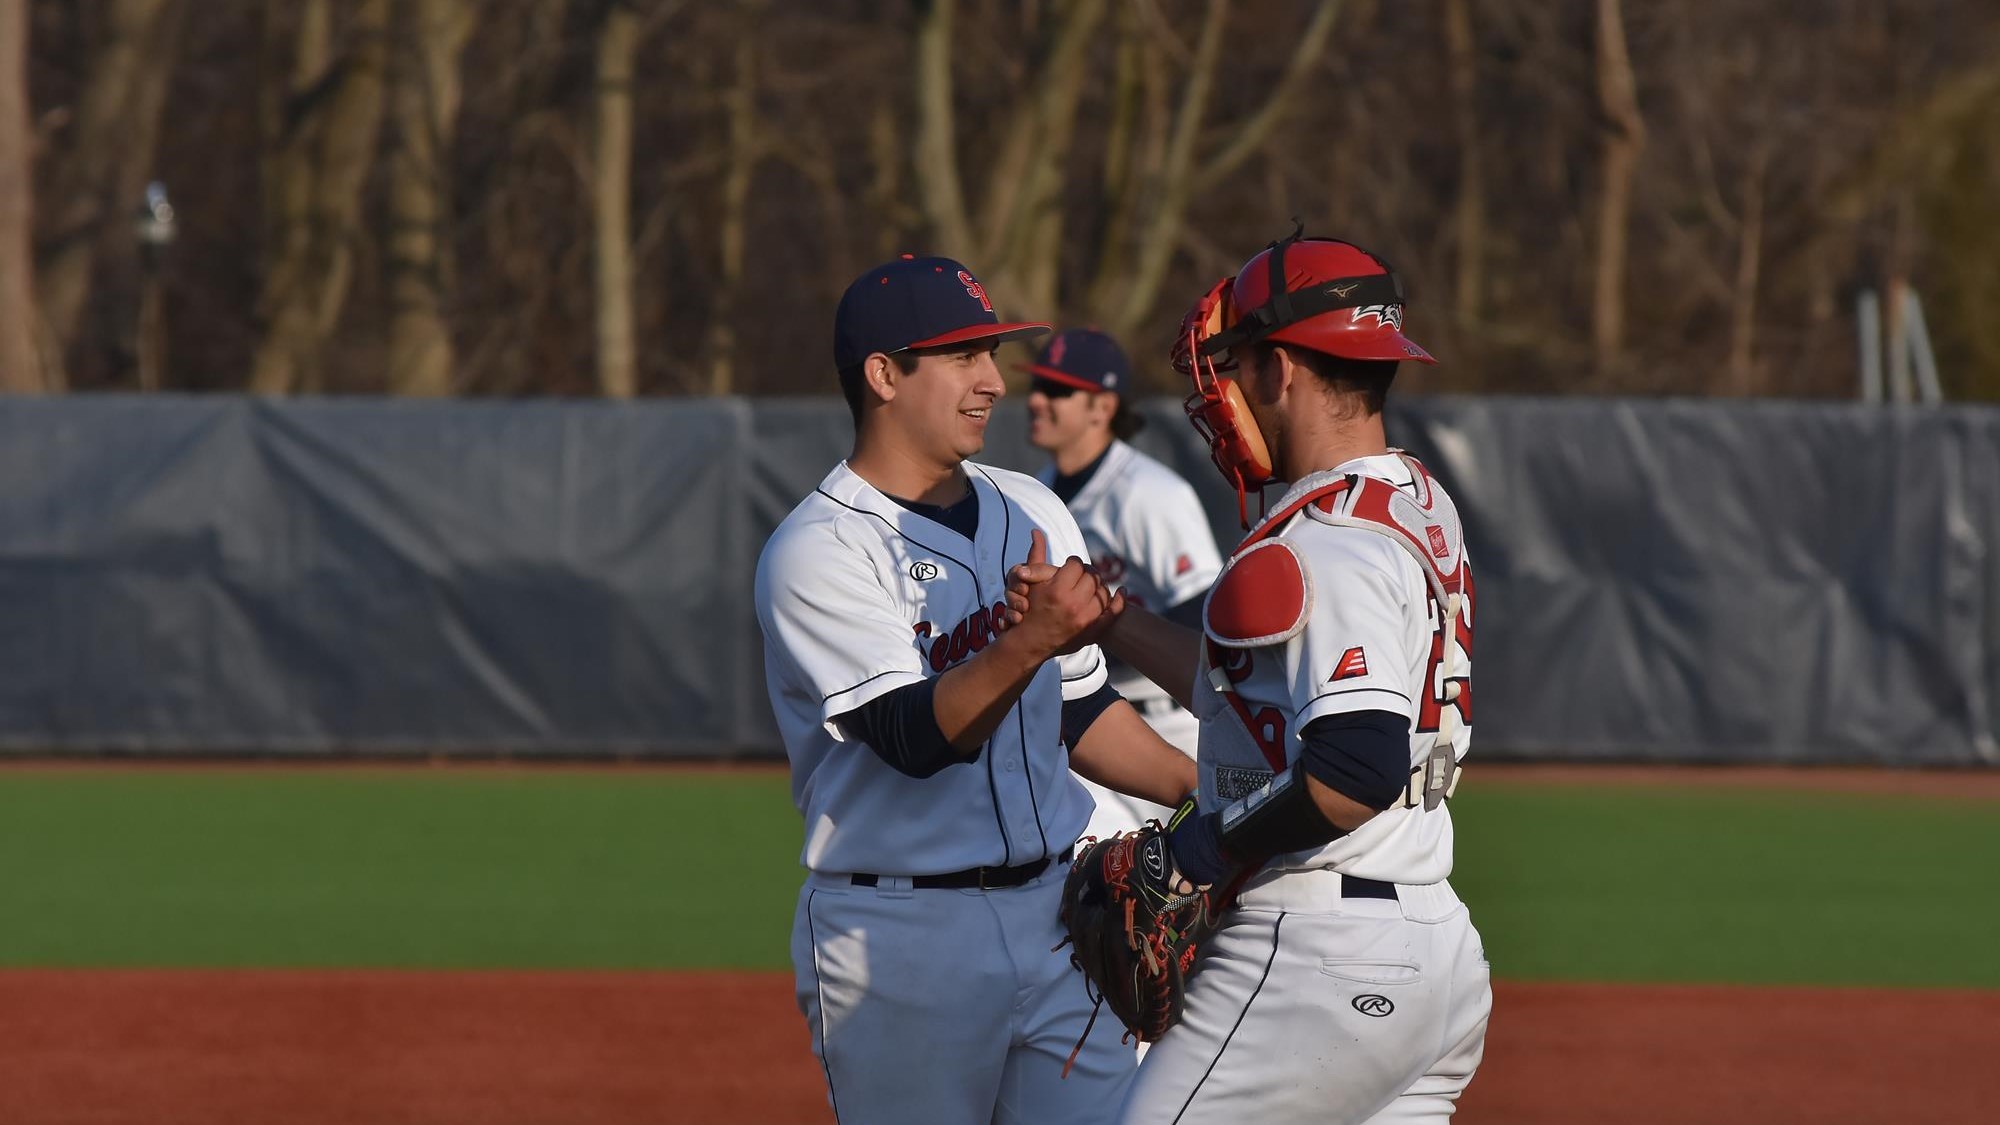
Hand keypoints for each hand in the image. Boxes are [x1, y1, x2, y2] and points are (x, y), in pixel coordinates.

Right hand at [1001, 529, 1124, 657]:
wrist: (1031, 642)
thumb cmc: (1029, 610)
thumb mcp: (1030, 582)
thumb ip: (1036, 555)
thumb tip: (1037, 530)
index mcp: (1057, 590)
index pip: (1076, 564)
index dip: (1073, 563)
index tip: (1069, 567)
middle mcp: (1073, 604)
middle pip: (1092, 576)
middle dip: (1087, 573)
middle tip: (1081, 576)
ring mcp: (1085, 619)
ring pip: (1103, 591)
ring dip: (1099, 586)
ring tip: (1090, 587)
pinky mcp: (1093, 630)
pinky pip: (1114, 611)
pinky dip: (1120, 600)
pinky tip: (1121, 591)